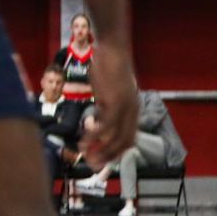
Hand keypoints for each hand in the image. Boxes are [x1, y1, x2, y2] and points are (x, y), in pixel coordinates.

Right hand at [81, 46, 138, 168]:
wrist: (114, 49)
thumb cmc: (109, 64)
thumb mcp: (109, 89)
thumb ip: (106, 104)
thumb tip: (96, 117)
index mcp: (133, 110)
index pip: (129, 139)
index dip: (116, 153)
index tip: (102, 161)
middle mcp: (132, 112)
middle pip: (123, 143)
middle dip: (108, 157)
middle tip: (93, 166)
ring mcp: (124, 108)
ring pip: (114, 138)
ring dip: (99, 149)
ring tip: (84, 155)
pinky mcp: (114, 103)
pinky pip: (104, 126)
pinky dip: (94, 135)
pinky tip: (83, 139)